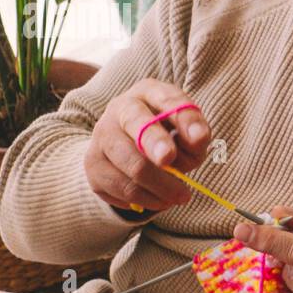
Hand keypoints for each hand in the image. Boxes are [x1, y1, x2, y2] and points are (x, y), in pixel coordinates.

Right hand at [85, 79, 210, 213]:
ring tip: (181, 196)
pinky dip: (148, 200)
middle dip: (157, 144)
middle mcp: (119, 109)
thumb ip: (196, 133)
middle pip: (137, 125)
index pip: (166, 99)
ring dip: (163, 187)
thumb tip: (197, 140)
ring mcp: (102, 136)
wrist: (125, 147)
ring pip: (133, 165)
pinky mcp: (93, 165)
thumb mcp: (187, 130)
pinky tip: (160, 200)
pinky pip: (123, 189)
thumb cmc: (167, 135)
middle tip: (173, 163)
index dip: (184, 119)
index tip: (199, 139)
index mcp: (148, 92)